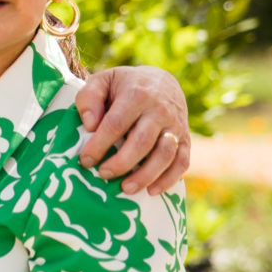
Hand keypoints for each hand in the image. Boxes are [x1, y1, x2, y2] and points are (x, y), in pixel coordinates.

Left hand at [73, 65, 188, 194]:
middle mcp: (160, 110)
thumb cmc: (124, 85)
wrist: (161, 81)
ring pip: (164, 154)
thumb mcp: (103, 81)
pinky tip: (152, 191)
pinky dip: (169, 179)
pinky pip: (182, 161)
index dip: (99, 145)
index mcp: (137, 94)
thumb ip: (89, 98)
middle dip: (121, 163)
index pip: (116, 124)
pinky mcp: (185, 138)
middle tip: (103, 174)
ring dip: (145, 175)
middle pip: (142, 142)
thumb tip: (90, 125)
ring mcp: (176, 125)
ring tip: (125, 188)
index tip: (85, 160)